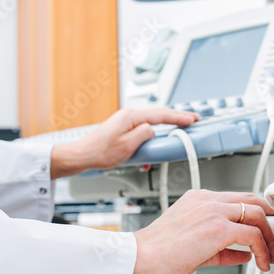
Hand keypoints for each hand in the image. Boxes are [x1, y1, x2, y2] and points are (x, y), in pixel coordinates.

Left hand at [51, 108, 197, 178]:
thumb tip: (152, 131)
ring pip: (149, 128)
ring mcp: (124, 123)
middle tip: (190, 122)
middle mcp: (128, 116)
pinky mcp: (121, 131)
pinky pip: (140, 135)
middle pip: (157, 117)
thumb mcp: (128, 146)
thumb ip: (145, 134)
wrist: (81, 157)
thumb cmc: (99, 153)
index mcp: (131, 116)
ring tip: (163, 150)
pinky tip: (144, 160)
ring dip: (157, 141)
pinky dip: (146, 146)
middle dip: (174, 122)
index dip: (179, 116)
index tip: (192, 118)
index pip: (161, 114)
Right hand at [130, 189, 273, 273]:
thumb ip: (222, 249)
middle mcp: (208, 200)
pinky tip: (260, 263)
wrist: (140, 257)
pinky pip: (251, 235)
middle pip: (252, 199)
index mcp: (200, 199)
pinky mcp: (217, 228)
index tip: (268, 225)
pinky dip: (261, 250)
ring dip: (268, 238)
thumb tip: (244, 255)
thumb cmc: (160, 253)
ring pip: (256, 215)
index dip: (258, 210)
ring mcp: (213, 211)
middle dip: (271, 217)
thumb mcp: (196, 247)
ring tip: (270, 256)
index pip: (238, 198)